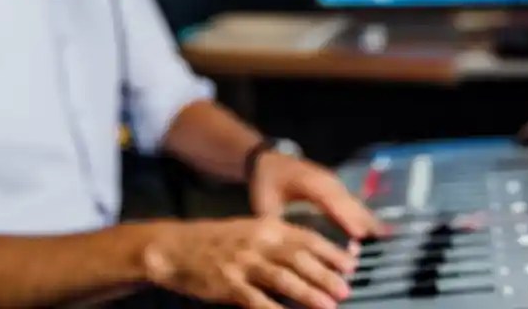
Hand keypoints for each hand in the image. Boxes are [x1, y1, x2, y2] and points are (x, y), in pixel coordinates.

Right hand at [143, 217, 355, 308]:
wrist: (176, 247)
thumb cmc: (219, 240)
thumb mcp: (252, 230)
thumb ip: (280, 240)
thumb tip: (314, 255)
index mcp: (268, 227)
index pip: (307, 238)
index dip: (331, 252)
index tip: (351, 265)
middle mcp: (259, 242)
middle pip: (300, 259)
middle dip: (326, 275)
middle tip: (346, 289)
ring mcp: (243, 264)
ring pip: (283, 279)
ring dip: (308, 293)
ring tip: (328, 305)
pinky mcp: (228, 284)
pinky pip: (256, 301)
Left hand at [249, 151, 384, 238]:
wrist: (270, 160)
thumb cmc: (268, 182)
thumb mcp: (265, 203)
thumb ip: (275, 223)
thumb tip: (282, 246)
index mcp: (309, 181)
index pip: (330, 199)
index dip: (345, 217)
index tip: (358, 234)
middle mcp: (327, 180)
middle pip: (348, 201)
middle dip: (361, 222)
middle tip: (372, 243)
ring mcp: (335, 183)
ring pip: (354, 201)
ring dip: (367, 219)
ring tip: (382, 238)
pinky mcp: (338, 188)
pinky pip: (354, 202)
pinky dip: (364, 215)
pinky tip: (376, 229)